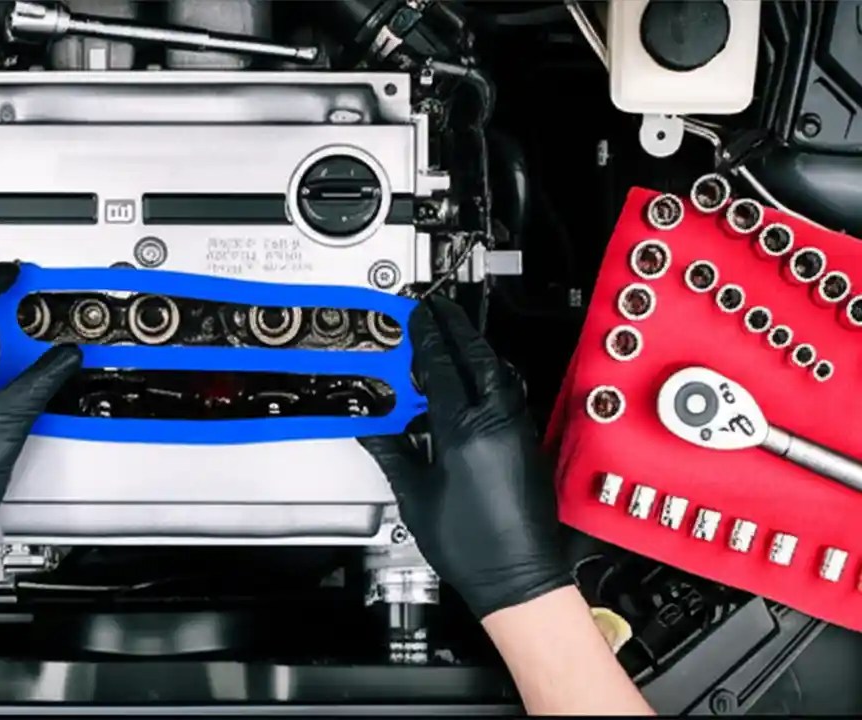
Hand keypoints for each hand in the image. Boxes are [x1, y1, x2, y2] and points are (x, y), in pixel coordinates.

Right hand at [360, 296, 569, 617]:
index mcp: (463, 431)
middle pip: (477, 358)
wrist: (517, 575)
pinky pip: (510, 394)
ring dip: (476, 350)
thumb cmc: (472, 546)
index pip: (441, 367)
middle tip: (439, 309)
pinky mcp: (529, 443)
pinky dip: (491, 376)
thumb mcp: (416, 496)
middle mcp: (497, 423)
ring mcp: (518, 430)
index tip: (418, 316)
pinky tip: (478, 378)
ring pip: (499, 373)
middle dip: (456, 328)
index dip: (427, 337)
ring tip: (457, 336)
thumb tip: (374, 429)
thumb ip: (394, 453)